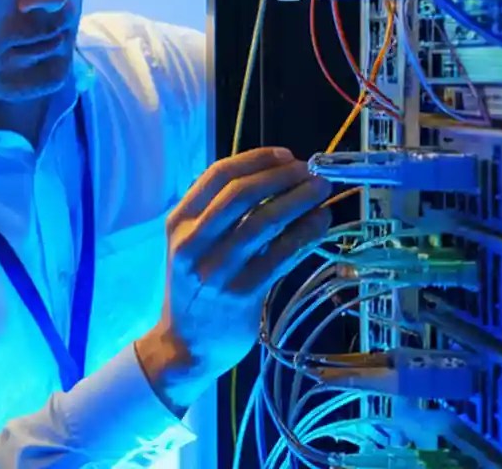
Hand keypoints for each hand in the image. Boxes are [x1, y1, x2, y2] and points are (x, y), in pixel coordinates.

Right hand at [133, 147, 331, 414]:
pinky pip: (280, 256)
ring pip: (263, 224)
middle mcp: (193, 244)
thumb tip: (272, 176)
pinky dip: (304, 235)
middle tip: (311, 172)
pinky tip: (321, 223)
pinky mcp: (242, 294)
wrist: (186, 344)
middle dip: (281, 177)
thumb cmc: (195, 287)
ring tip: (322, 192)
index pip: (217, 176)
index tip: (286, 155)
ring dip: (298, 201)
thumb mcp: (192, 244)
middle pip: (240, 195)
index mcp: (179, 223)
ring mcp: (217, 270)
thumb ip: (219, 213)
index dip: (256, 160)